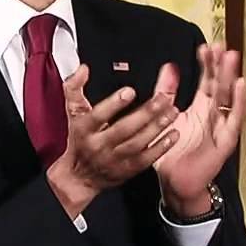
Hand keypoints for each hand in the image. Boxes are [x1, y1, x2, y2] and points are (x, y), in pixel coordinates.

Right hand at [46, 65, 180, 218]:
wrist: (79, 176)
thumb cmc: (79, 139)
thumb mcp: (73, 113)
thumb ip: (74, 88)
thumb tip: (83, 68)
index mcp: (84, 129)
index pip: (98, 115)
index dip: (114, 103)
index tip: (130, 91)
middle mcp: (98, 145)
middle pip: (123, 129)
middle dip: (145, 113)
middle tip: (164, 99)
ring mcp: (113, 160)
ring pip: (137, 143)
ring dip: (157, 128)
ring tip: (172, 112)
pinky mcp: (126, 170)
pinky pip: (145, 159)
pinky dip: (161, 147)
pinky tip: (173, 135)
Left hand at [152, 43, 245, 216]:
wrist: (176, 182)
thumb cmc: (173, 151)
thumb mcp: (167, 117)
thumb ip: (167, 92)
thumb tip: (169, 66)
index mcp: (201, 108)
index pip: (207, 81)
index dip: (208, 64)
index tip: (207, 46)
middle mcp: (214, 115)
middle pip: (219, 86)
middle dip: (221, 66)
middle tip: (222, 45)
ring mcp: (222, 127)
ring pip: (228, 99)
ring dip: (230, 77)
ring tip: (231, 58)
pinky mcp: (226, 141)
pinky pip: (233, 120)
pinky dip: (237, 102)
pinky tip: (239, 85)